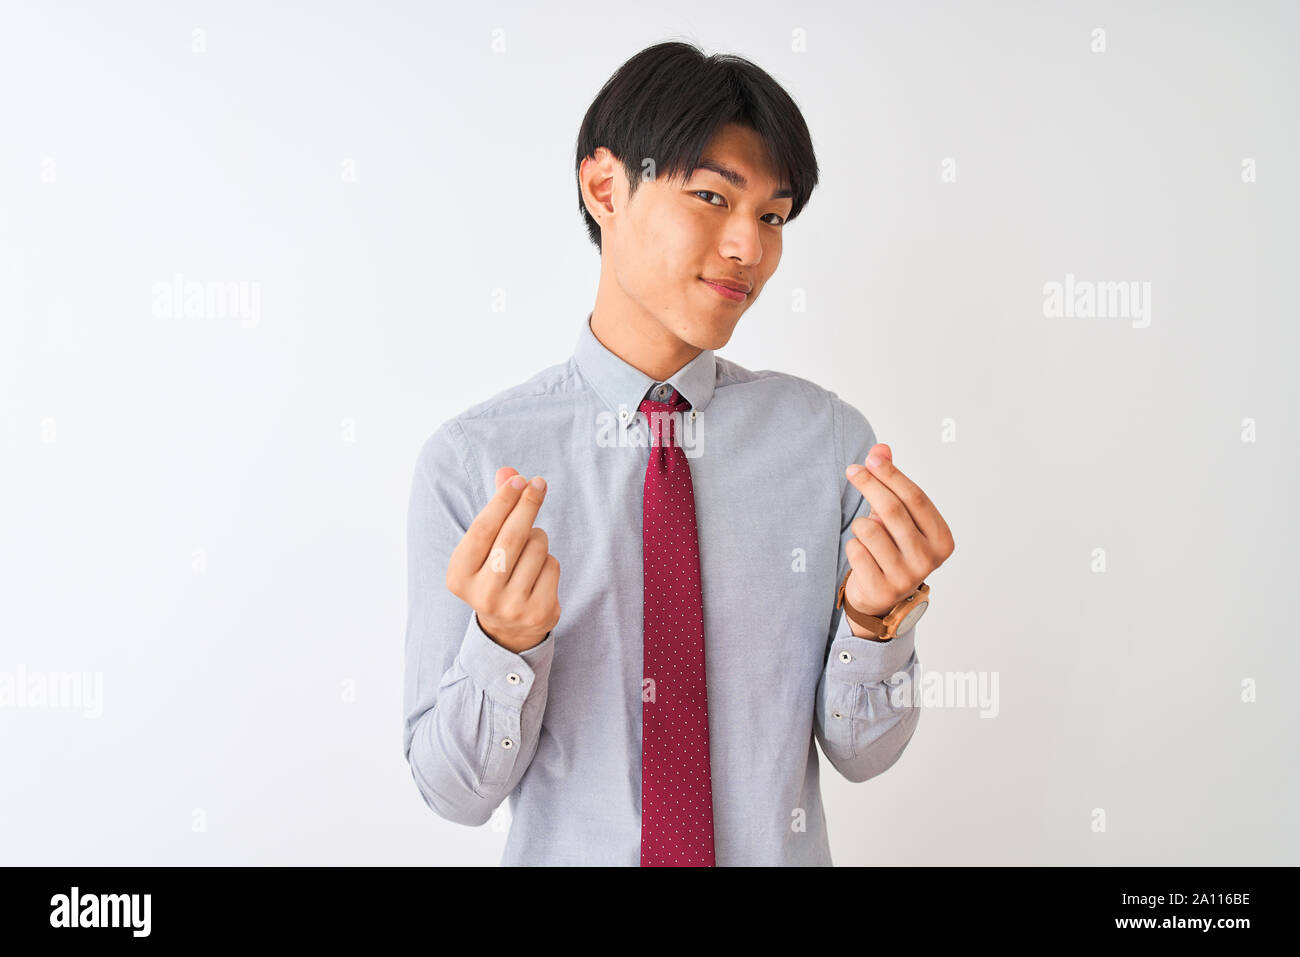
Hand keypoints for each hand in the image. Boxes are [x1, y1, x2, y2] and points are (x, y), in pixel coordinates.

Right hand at [445, 466, 561, 652]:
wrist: (507, 630)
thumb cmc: (493, 573)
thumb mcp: (486, 546)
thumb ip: (495, 509)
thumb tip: (508, 471)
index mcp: (458, 576)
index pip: (483, 529)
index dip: (502, 501)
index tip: (518, 480)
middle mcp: (482, 594)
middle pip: (512, 536)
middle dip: (527, 505)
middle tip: (538, 483)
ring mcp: (512, 607)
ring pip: (537, 547)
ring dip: (538, 538)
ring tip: (528, 551)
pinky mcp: (540, 613)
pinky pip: (552, 565)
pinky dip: (548, 560)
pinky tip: (537, 573)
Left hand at [842, 444, 954, 618]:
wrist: (881, 597)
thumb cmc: (892, 548)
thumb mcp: (898, 516)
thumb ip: (891, 482)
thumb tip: (881, 449)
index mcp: (942, 539)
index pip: (915, 497)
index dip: (891, 474)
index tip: (871, 459)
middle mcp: (928, 560)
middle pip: (893, 510)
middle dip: (869, 484)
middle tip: (852, 470)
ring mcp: (906, 577)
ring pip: (870, 529)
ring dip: (860, 524)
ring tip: (865, 533)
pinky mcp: (881, 589)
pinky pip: (856, 550)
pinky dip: (853, 545)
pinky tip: (862, 554)